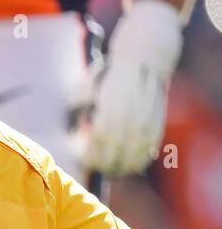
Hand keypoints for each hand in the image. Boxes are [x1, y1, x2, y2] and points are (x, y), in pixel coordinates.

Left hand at [85, 0, 182, 176]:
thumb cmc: (109, 74)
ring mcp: (146, 120)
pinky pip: (148, 149)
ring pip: (132, 153)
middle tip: (93, 166)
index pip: (99, 138)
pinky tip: (127, 167)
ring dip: (120, 166)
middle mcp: (130, 115)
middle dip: (102, 162)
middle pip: (114, 149)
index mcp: (112, 106)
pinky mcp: (157, 123)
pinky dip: (137, 161)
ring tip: (109, 171)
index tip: (82, 156)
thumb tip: (70, 128)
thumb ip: (77, 105)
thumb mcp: (88, 85)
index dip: (90, 152)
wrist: (145, 57)